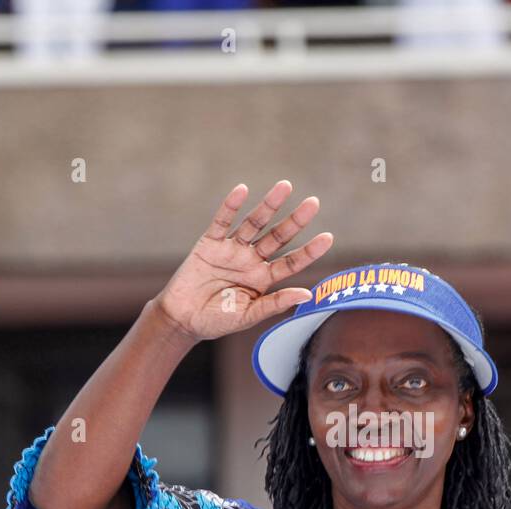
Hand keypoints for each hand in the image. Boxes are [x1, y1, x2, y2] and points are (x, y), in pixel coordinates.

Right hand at [152, 180, 333, 341]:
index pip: (291, 261)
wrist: (182, 320)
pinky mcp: (209, 243)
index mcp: (263, 278)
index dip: (309, 251)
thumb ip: (275, 303)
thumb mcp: (248, 315)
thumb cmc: (216, 320)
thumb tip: (307, 294)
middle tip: (314, 203)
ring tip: (285, 186)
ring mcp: (231, 249)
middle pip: (277, 236)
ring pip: (254, 223)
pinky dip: (230, 206)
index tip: (328, 238)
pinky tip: (242, 190)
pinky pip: (221, 221)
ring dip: (269, 205)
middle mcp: (251, 260)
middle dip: (295, 220)